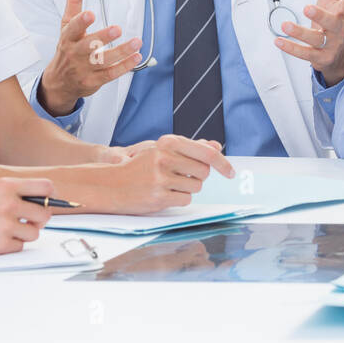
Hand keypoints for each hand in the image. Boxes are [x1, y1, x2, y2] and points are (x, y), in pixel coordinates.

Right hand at [0, 176, 54, 256]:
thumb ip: (15, 193)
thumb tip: (43, 202)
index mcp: (6, 185)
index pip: (46, 187)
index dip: (52, 197)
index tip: (49, 203)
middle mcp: (9, 203)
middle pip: (45, 214)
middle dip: (37, 221)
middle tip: (25, 223)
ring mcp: (6, 224)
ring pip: (34, 233)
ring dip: (23, 235)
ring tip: (3, 232)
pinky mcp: (1, 244)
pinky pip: (20, 247)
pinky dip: (10, 246)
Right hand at [38, 0, 142, 115]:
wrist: (59, 82)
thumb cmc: (66, 49)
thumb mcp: (66, 25)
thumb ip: (74, 2)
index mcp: (68, 38)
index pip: (72, 29)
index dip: (81, 22)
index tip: (90, 14)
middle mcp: (75, 54)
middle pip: (88, 46)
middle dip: (102, 37)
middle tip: (116, 29)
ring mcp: (84, 69)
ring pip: (103, 61)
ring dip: (121, 52)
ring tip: (136, 42)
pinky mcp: (94, 81)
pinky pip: (110, 74)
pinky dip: (124, 67)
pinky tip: (136, 57)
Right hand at [103, 136, 234, 214]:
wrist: (112, 184)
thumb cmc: (141, 167)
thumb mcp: (163, 150)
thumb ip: (190, 148)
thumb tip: (216, 146)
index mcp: (167, 143)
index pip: (206, 152)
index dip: (223, 163)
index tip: (230, 172)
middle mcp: (165, 158)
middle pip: (204, 171)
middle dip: (198, 176)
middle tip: (183, 176)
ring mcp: (161, 178)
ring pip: (196, 187)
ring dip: (188, 188)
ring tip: (170, 184)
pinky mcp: (159, 197)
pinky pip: (186, 200)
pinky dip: (180, 199)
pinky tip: (165, 194)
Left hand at [274, 0, 343, 85]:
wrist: (336, 54)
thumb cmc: (333, 20)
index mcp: (343, 16)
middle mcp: (338, 31)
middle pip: (332, 24)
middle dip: (320, 16)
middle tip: (307, 7)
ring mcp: (329, 46)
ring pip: (315, 40)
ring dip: (299, 32)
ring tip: (285, 25)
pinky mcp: (318, 58)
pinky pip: (304, 54)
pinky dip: (291, 47)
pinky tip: (278, 40)